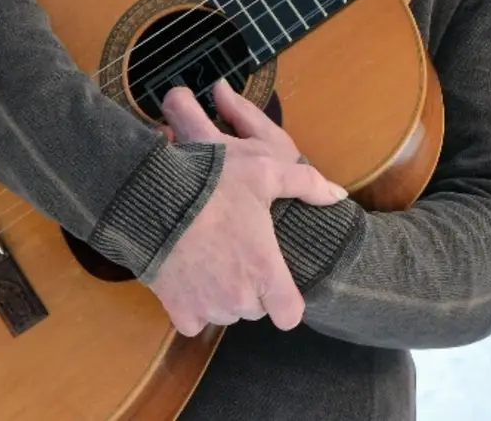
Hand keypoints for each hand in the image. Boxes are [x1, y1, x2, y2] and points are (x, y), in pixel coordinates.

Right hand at [144, 80, 345, 335]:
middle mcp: (240, 297)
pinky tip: (190, 274)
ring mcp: (208, 307)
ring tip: (212, 258)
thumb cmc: (211, 182)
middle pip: (255, 307)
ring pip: (226, 312)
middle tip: (237, 252)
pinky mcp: (179, 311)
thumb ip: (306, 184)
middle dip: (250, 286)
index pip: (290, 314)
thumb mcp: (263, 170)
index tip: (276, 281)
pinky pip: (195, 320)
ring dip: (222, 294)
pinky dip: (193, 304)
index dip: (286, 300)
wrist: (151, 198)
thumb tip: (339, 196)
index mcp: (265, 270)